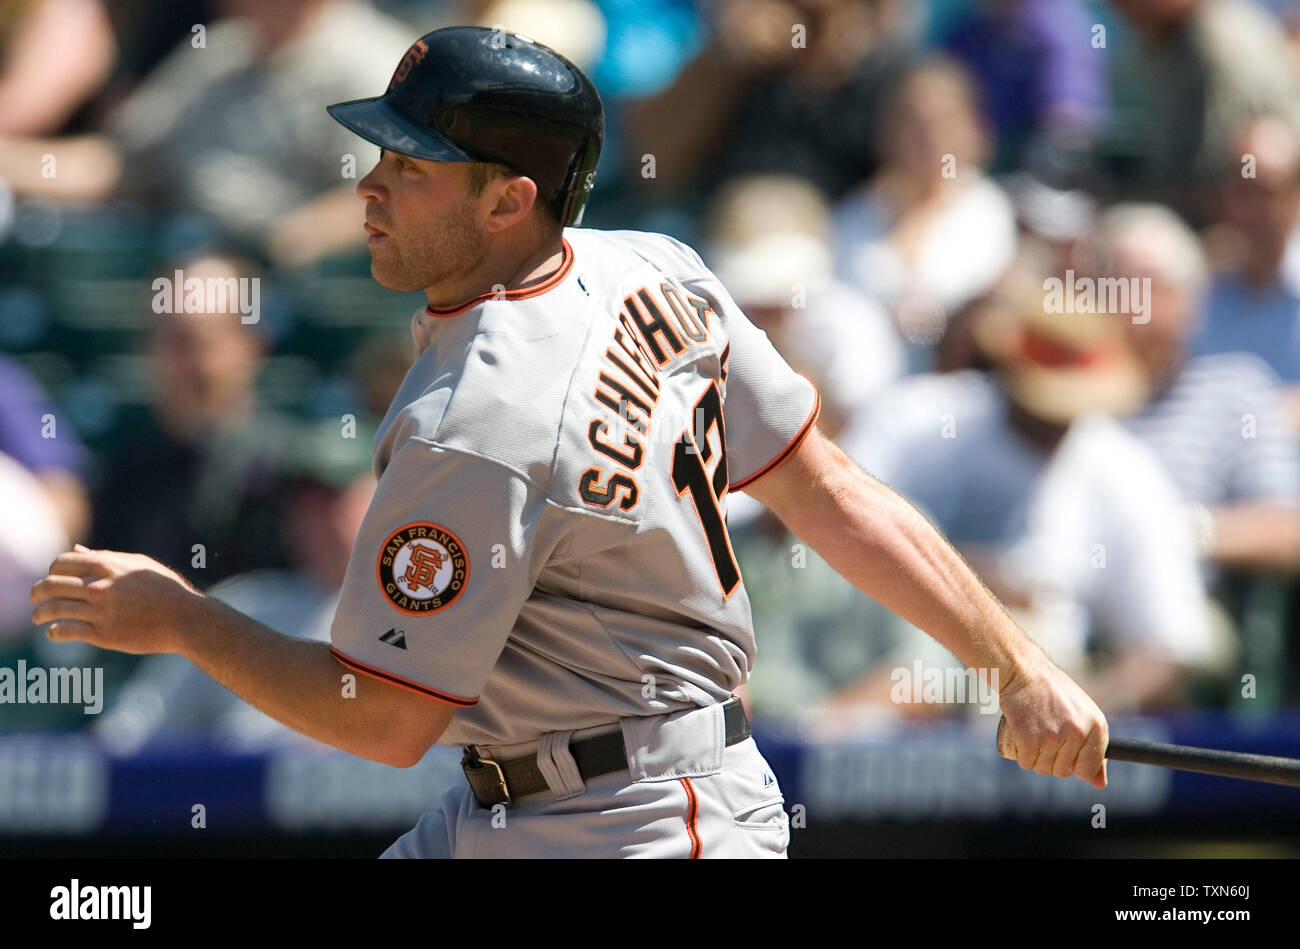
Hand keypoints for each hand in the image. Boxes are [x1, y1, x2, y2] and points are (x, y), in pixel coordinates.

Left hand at [30, 545, 199, 654]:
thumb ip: (106, 556)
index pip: (62, 563)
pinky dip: (54, 632)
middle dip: (37, 592)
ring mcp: (101, 611)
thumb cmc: (166, 589)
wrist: (186, 618)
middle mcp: (100, 586)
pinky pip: (66, 631)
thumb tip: (77, 549)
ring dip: (40, 614)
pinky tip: (54, 633)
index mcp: (108, 565)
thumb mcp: (138, 564)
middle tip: (35, 598)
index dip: (53, 570)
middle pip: (51, 585)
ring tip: (39, 618)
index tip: (53, 579)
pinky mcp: (104, 634)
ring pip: (54, 609)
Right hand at [996, 655, 1108, 788]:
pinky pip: (1026, 763)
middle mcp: (1078, 733)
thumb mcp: (1082, 714)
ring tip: (1033, 732)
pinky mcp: (1030, 739)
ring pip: (1043, 768)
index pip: (1089, 768)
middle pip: (1064, 771)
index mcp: (1097, 726)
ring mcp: (1054, 736)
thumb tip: (1100, 784)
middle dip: (1052, 760)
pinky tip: (1021, 735)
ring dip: (1035, 758)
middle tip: (1044, 737)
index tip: (1064, 752)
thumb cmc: (1053, 692)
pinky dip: (1021, 754)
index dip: (1075, 765)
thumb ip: (1093, 748)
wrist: (1023, 671)